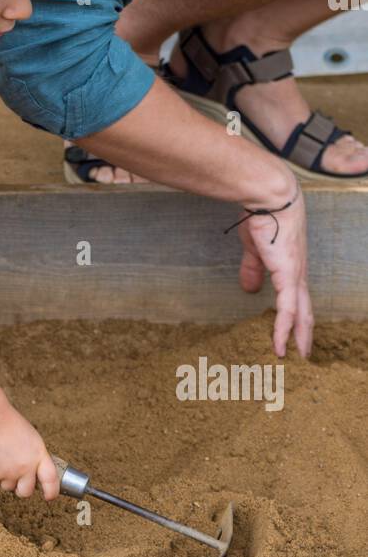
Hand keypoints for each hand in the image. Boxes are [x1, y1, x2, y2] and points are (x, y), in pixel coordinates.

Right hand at [0, 409, 60, 499]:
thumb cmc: (10, 425)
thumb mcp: (32, 439)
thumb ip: (36, 457)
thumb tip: (34, 473)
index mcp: (39, 456)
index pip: (51, 480)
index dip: (52, 492)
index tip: (49, 497)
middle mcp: (26, 467)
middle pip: (26, 492)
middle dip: (22, 488)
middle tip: (17, 479)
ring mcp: (9, 472)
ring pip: (7, 487)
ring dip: (4, 479)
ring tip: (1, 460)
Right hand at [236, 181, 312, 358]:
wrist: (271, 199)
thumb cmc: (263, 216)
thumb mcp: (255, 248)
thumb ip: (254, 269)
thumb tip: (250, 289)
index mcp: (291, 266)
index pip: (298, 297)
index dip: (298, 316)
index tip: (295, 332)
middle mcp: (298, 273)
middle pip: (306, 310)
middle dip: (305, 333)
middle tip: (303, 353)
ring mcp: (296, 276)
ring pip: (302, 314)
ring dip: (300, 337)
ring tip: (296, 357)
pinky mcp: (288, 276)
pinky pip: (287, 310)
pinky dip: (284, 330)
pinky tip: (280, 346)